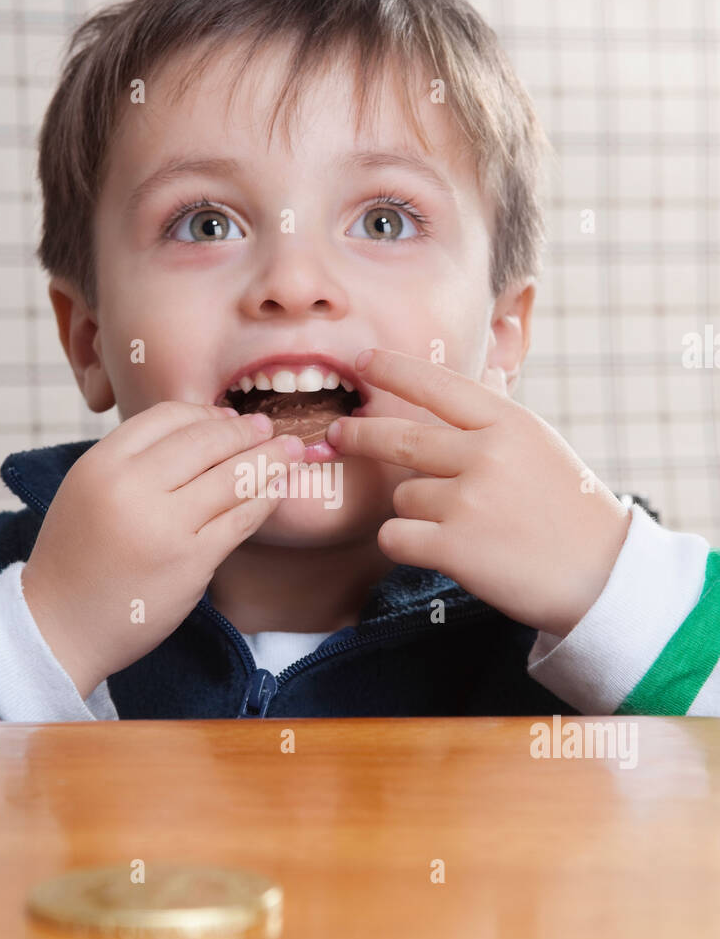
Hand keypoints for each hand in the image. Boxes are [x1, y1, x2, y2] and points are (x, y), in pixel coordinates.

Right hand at [21, 402, 304, 697]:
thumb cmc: (77, 558)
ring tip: (289, 450)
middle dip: (245, 430)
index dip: (206, 413)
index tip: (228, 417)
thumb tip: (201, 432)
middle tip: (269, 427)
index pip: (168, 416)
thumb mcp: (88, 490)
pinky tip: (277, 490)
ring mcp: (165, 525)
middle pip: (206, 441)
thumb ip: (133, 462)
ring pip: (233, 476)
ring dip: (268, 458)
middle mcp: (132, 487)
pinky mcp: (192, 561)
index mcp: (102, 463)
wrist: (60, 625)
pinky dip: (265, 499)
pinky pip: (241, 519)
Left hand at [326, 349, 629, 637]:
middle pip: (400, 438)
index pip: (438, 386)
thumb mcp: (541, 446)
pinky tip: (436, 549)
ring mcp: (468, 501)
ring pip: (402, 496)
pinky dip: (405, 543)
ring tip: (461, 526)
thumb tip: (478, 377)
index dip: (393, 370)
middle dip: (360, 434)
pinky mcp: (454, 547)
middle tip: (337, 434)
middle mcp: (486, 455)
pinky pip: (395, 536)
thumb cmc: (569, 510)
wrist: (601, 576)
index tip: (361, 362)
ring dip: (416, 511)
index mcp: (509, 424)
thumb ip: (498, 417)